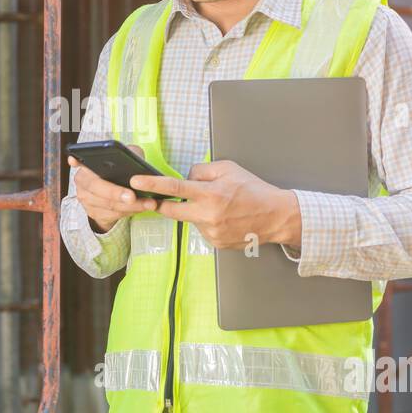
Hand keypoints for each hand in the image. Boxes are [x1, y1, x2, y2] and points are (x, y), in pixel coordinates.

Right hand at [67, 143, 157, 232]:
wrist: (114, 194)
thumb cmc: (121, 172)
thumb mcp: (125, 158)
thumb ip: (128, 153)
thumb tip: (133, 155)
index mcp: (86, 168)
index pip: (80, 163)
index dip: (77, 161)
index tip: (75, 160)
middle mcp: (82, 184)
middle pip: (97, 189)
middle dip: (116, 193)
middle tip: (132, 196)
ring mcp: (87, 201)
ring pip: (109, 205)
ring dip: (131, 206)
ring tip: (148, 203)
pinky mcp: (95, 214)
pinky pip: (114, 215)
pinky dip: (130, 212)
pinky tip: (142, 208)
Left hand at [128, 159, 298, 249]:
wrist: (276, 216)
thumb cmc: (254, 190)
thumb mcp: (228, 169)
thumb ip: (202, 171)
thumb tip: (185, 178)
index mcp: (210, 194)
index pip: (174, 188)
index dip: (152, 184)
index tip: (136, 182)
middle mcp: (208, 215)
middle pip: (171, 211)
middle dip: (163, 204)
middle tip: (163, 199)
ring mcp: (210, 232)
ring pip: (189, 219)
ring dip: (194, 212)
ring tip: (219, 207)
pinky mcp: (215, 243)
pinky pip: (201, 230)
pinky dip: (206, 222)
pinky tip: (223, 218)